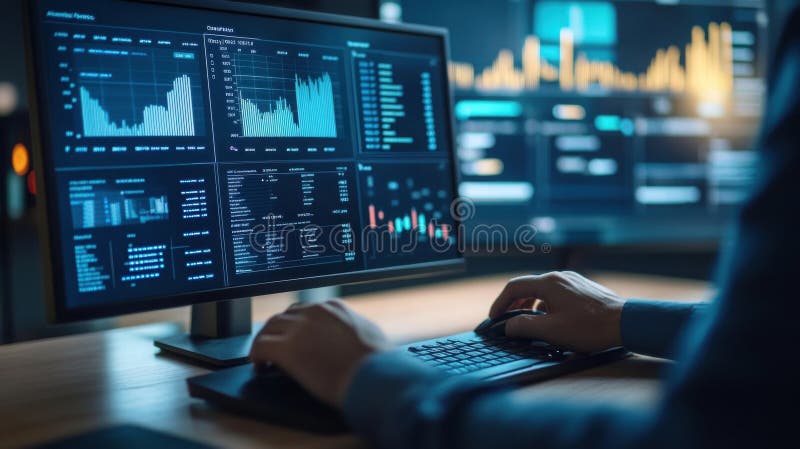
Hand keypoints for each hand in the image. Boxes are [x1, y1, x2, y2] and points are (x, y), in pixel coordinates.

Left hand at [249, 300, 389, 407]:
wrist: (373, 377)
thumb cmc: (378, 363)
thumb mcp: (369, 334)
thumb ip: (352, 329)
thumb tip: (349, 337)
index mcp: (334, 308)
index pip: (305, 311)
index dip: (296, 326)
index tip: (293, 337)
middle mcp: (314, 312)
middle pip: (284, 316)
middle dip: (278, 332)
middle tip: (275, 348)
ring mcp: (299, 329)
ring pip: (269, 328)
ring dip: (265, 342)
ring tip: (264, 359)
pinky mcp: (286, 349)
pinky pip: (260, 346)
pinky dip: (256, 355)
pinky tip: (260, 366)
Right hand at [489, 272, 624, 352]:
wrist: (626, 323)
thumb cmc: (591, 327)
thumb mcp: (552, 331)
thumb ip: (525, 327)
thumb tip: (508, 326)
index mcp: (549, 283)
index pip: (514, 287)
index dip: (500, 302)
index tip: (494, 317)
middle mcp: (560, 277)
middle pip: (528, 286)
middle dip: (514, 303)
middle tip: (506, 319)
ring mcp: (573, 281)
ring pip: (543, 290)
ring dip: (530, 304)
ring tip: (527, 321)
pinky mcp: (583, 289)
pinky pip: (556, 293)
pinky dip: (545, 304)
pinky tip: (550, 318)